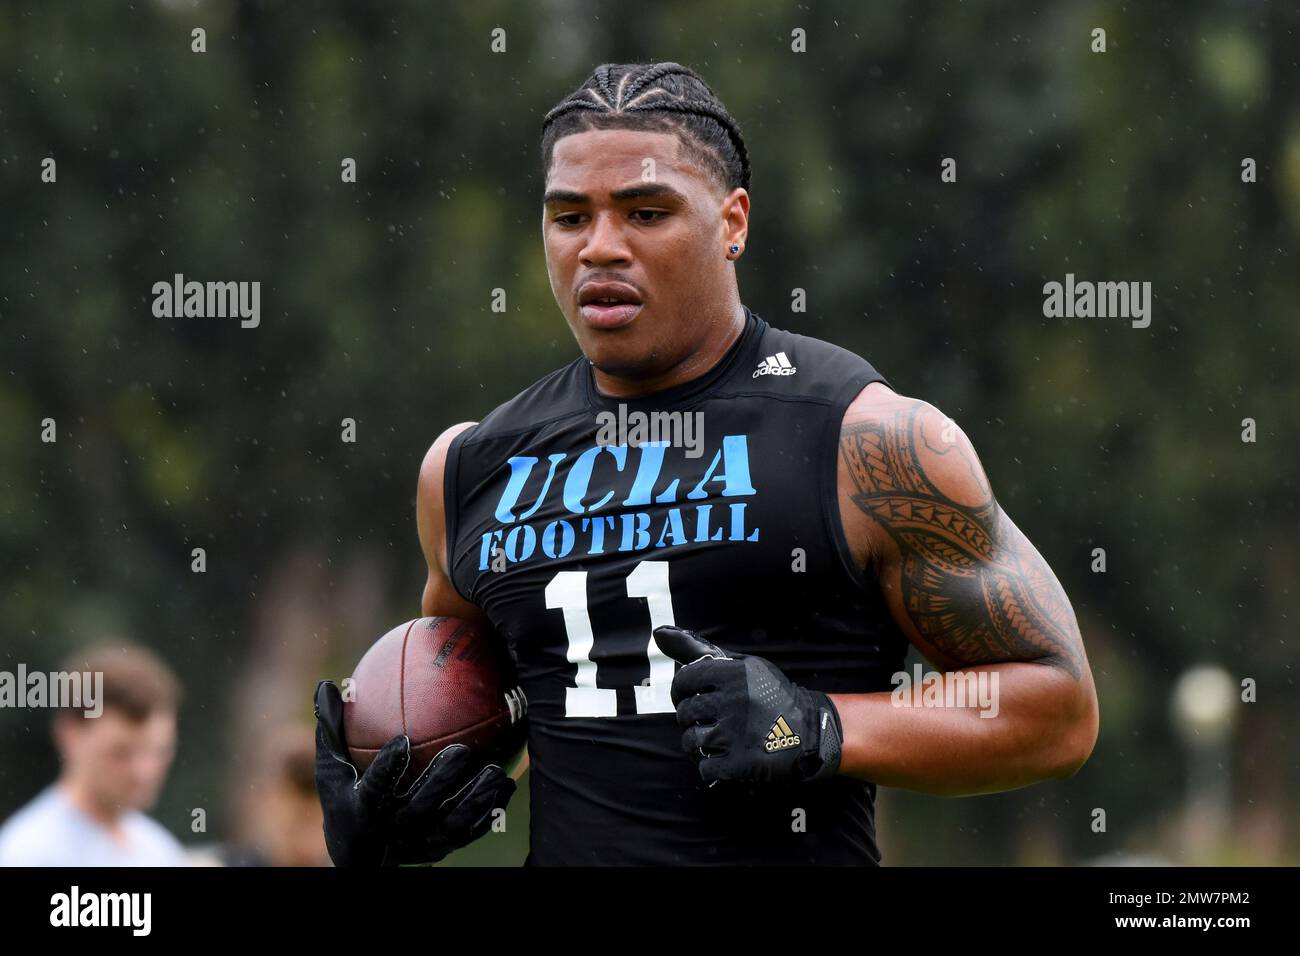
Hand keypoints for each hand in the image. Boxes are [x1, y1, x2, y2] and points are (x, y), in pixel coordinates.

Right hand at [313, 680, 517, 866]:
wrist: (361, 853)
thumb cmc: (346, 798)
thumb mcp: (331, 768)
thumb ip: (331, 729)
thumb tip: (327, 683)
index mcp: (362, 809)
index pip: (374, 789)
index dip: (386, 769)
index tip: (401, 740)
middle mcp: (392, 829)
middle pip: (419, 808)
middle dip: (440, 781)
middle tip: (461, 751)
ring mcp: (419, 842)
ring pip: (451, 824)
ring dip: (475, 798)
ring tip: (496, 771)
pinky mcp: (441, 848)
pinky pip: (470, 831)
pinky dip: (490, 810)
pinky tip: (508, 783)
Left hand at [653, 625, 843, 786]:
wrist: (812, 730)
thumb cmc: (771, 695)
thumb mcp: (743, 665)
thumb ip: (699, 650)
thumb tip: (660, 633)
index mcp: (734, 674)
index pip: (683, 682)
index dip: (684, 692)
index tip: (695, 697)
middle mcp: (734, 701)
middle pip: (685, 713)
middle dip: (693, 719)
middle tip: (712, 720)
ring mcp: (737, 734)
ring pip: (691, 742)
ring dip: (699, 744)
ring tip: (718, 740)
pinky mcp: (742, 762)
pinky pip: (705, 769)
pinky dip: (711, 768)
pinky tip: (725, 759)